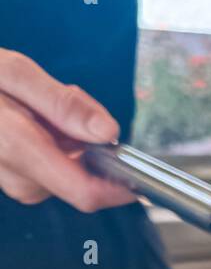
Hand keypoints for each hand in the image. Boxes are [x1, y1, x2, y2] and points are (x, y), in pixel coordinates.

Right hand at [0, 48, 134, 210]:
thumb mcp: (17, 75)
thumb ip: (63, 105)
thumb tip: (107, 132)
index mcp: (20, 151)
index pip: (86, 193)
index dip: (119, 187)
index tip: (136, 169)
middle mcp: (21, 179)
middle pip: (85, 181)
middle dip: (91, 147)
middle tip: (70, 105)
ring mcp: (20, 185)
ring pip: (74, 175)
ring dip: (75, 144)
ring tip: (47, 110)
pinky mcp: (22, 184)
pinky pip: (57, 171)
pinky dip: (60, 146)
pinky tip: (41, 123)